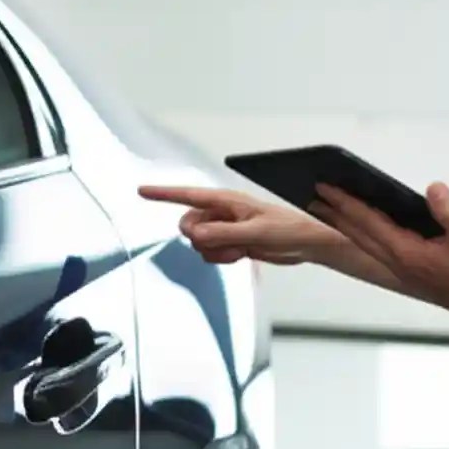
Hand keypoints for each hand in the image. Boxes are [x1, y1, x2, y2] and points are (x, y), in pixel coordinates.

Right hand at [137, 185, 338, 264]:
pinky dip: (223, 258)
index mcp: (226, 200)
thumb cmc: (288, 228)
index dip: (163, 194)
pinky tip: (242, 255)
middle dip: (203, 238)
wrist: (305, 243)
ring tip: (241, 248)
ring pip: (199, 243)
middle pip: (188, 225)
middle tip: (226, 241)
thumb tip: (194, 235)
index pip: (187, 195)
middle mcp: (222, 212)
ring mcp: (225, 228)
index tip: (142, 191)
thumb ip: (222, 233)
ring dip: (217, 251)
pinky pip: (211, 254)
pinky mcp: (230, 242)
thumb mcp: (255, 232)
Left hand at [311, 181, 448, 332]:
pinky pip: (383, 250)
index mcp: (408, 255)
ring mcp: (407, 272)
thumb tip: (431, 187)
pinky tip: (370, 228)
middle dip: (335, 213)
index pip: (368, 223)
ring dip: (348, 225)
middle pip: (359, 234)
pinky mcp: (417, 274)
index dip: (344, 203)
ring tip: (331, 210)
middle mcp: (401, 265)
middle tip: (313, 195)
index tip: (324, 187)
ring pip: (369, 244)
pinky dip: (369, 234)